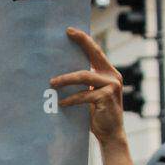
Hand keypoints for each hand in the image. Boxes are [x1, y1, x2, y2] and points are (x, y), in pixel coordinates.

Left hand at [52, 28, 134, 164]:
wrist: (111, 134)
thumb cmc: (97, 114)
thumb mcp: (92, 94)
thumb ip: (85, 83)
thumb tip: (61, 73)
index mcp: (109, 73)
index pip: (96, 51)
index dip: (84, 40)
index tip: (70, 31)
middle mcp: (113, 76)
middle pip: (94, 55)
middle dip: (81, 43)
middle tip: (66, 35)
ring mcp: (111, 86)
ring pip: (84, 76)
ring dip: (65, 79)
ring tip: (52, 83)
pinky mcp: (106, 97)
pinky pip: (83, 95)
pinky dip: (71, 99)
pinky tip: (61, 103)